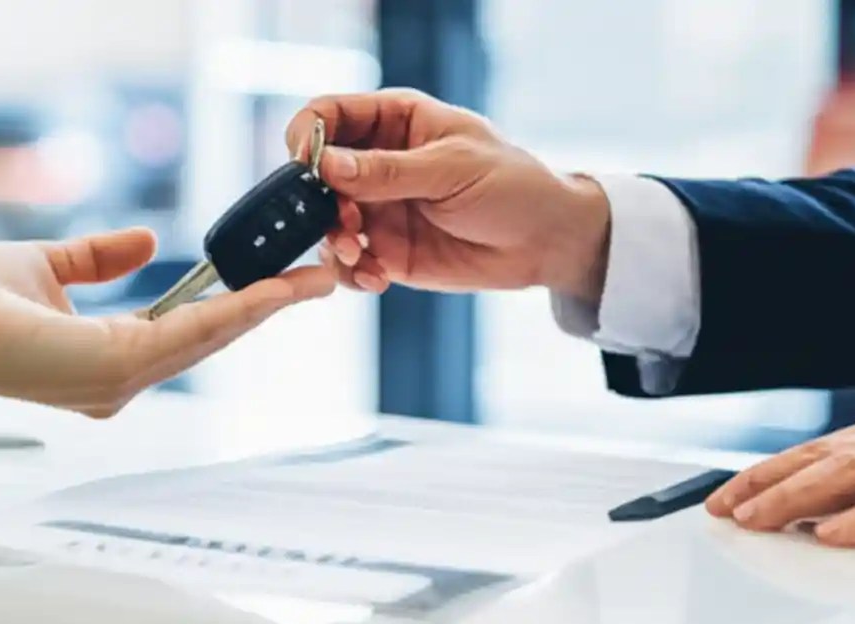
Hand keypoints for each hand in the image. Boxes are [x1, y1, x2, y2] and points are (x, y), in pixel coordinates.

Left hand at [0, 228, 333, 417]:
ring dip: (267, 307)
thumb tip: (147, 242)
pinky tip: (272, 292)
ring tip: (313, 281)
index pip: (184, 329)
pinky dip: (237, 312)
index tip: (271, 282)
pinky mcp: (117, 369)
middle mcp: (122, 380)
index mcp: (107, 357)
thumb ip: (100, 258)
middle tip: (317, 280)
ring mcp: (123, 380)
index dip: (232, 305)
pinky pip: (192, 334)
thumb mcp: (48, 266)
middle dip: (267, 307)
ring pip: (213, 337)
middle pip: (212, 338)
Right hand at [285, 88, 611, 301]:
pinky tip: (377, 279)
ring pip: (326, 222)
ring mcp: (379, 208)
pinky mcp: (386, 251)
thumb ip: (388, 170)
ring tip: (358, 255)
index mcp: (396, 121)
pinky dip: (350, 273)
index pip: (330, 114)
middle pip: (317, 173)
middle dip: (319, 201)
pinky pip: (347, 263)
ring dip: (332, 241)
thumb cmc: (513, 185)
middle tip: (344, 222)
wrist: (546, 242)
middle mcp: (378, 163)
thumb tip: (326, 165)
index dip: (308, 135)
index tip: (308, 166)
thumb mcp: (453, 168)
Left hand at [705, 408, 854, 546]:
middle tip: (721, 507)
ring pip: (854, 471)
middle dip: (765, 480)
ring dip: (794, 495)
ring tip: (752, 519)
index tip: (731, 493)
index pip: (827, 447)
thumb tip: (825, 516)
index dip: (773, 470)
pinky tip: (828, 535)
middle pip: (827, 454)